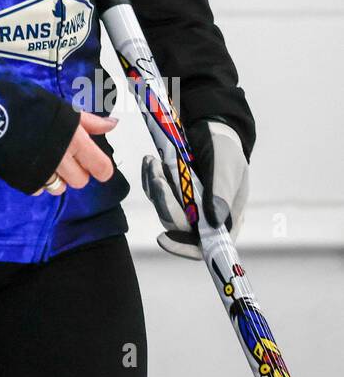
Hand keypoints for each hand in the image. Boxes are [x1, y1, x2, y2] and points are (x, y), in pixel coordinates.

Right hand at [32, 111, 118, 195]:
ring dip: (57, 179)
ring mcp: (42, 172)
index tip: (96, 165)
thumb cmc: (29, 103)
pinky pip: (38, 189)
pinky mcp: (23, 180)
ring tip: (47, 162)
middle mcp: (62, 159)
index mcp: (75, 139)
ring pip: (59, 189)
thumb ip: (89, 122)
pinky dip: (36, 180)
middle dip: (76, 172)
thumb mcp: (63, 108)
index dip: (101, 168)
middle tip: (66, 157)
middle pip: (80, 182)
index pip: (101, 167)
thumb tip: (113, 124)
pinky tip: (30, 164)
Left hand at [143, 120, 248, 259]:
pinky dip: (149, 178)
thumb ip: (221, 194)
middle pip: (178, 226)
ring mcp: (187, 205)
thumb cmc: (225, 151)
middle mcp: (205, 217)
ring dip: (155, 187)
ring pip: (163, 209)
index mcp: (225, 219)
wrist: (212, 129)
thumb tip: (214, 222)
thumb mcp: (226, 169)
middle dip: (165, 203)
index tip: (163, 239)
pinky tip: (152, 161)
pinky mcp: (173, 192)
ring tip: (155, 163)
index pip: (206, 247)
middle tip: (159, 178)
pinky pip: (155, 194)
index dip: (184, 248)